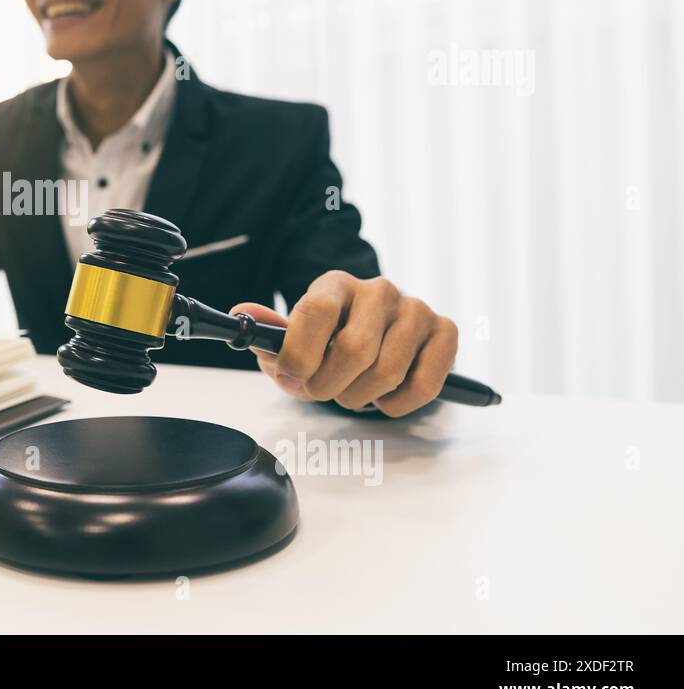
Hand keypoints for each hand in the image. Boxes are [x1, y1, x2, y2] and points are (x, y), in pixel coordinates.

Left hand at [232, 270, 458, 417]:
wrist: (376, 341)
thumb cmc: (327, 343)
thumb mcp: (294, 339)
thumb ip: (268, 332)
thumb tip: (242, 313)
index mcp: (335, 284)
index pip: (315, 311)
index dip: (299, 354)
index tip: (292, 379)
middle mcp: (378, 289)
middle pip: (353, 350)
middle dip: (329, 386)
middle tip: (321, 392)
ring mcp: (416, 308)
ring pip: (387, 371)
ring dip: (361, 398)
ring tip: (351, 392)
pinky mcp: (446, 332)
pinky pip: (424, 384)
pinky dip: (398, 404)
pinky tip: (385, 396)